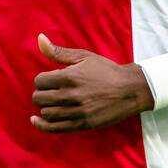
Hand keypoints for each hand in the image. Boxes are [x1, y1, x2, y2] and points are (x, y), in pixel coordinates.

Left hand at [30, 33, 153, 132]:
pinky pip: (54, 128)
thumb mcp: (84, 56)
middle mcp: (71, 95)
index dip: (42, 80)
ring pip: (46, 113)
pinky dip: (41, 125)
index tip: (51, 80)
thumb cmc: (106, 70)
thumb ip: (58, 52)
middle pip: (39, 98)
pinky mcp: (82, 124)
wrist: (131, 90)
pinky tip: (36, 120)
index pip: (39, 81)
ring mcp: (77, 112)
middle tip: (50, 91)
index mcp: (70, 77)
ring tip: (52, 102)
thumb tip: (39, 38)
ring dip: (45, 107)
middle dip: (41, 93)